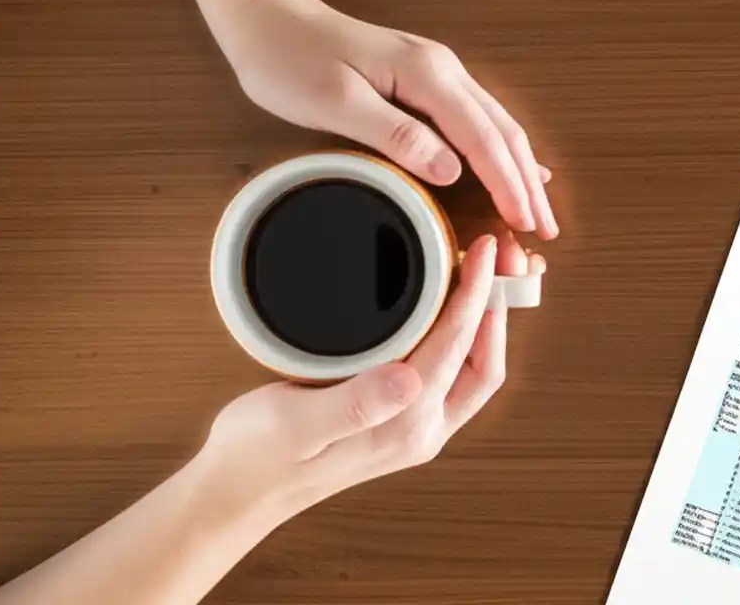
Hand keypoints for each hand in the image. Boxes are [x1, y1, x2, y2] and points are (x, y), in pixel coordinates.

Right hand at [190, 234, 544, 522]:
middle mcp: (421, 429)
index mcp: (404, 425)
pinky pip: (452, 372)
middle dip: (497, 305)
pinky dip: (462, 334)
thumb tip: (408, 379)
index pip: (456, 346)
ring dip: (485, 320)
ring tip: (485, 271)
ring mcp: (415, 427)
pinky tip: (448, 306)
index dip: (476, 293)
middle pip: (484, 360)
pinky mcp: (401, 419)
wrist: (238, 490)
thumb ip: (354, 405)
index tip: (484, 249)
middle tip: (500, 255)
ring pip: (473, 368)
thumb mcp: (296, 423)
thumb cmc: (258, 455)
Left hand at [219, 0, 557, 238]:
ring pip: (497, 126)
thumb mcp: (335, 101)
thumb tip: (451, 168)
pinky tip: (516, 169)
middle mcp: (443, 70)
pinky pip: (477, 121)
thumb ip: (396, 134)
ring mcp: (437, 74)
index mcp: (426, 74)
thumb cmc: (290, 59)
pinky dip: (502, 152)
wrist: (267, 18)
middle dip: (529, 183)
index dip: (508, 185)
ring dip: (522, 170)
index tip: (525, 223)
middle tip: (547, 229)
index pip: (482, 138)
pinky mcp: (426, 82)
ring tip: (538, 211)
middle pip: (503, 132)